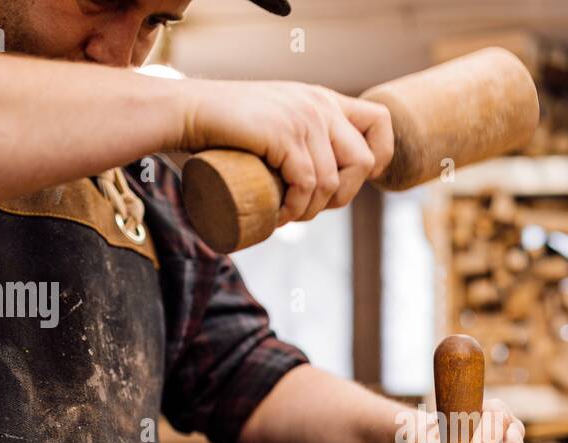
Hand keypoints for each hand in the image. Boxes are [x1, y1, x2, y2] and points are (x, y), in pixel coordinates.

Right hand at [180, 79, 393, 224]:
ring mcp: (304, 118)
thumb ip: (300, 137)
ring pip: (333, 181)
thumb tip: (323, 185)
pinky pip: (308, 184)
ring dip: (312, 211)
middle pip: (364, 162)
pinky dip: (296, 209)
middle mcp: (320, 105)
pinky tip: (279, 216)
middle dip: (342, 197)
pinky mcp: (285, 134)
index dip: (380, 156)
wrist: (187, 111)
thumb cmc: (226, 127)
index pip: (381, 121)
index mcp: (324, 100)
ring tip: (288, 216)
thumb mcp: (277, 124)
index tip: (350, 180)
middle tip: (309, 208)